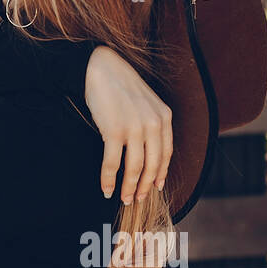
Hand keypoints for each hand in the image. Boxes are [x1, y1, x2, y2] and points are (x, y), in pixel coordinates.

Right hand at [83, 46, 172, 204]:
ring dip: (128, 188)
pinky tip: (106, 189)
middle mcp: (153, 124)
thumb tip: (147, 150)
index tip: (156, 187)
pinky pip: (113, 163)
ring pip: (135, 168)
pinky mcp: (114, 131)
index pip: (166, 154)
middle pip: (152, 165)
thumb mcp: (146, 102)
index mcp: (164, 117)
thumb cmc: (120, 85)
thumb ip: (151, 123)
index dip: (161, 174)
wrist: (100, 68)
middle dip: (144, 186)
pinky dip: (109, 179)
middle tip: (136, 199)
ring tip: (123, 198)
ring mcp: (135, 128)